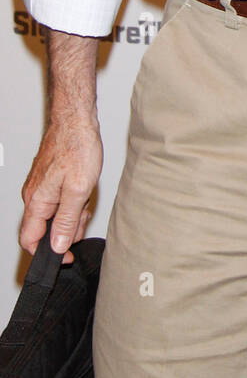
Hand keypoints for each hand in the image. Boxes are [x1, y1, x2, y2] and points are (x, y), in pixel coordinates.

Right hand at [19, 118, 102, 265]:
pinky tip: (83, 188)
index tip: (67, 257)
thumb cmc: (77, 147)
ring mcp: (40, 187)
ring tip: (85, 196)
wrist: (76, 120)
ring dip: (73, 212)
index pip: (30, 241)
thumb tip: (58, 246)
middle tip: (83, 215)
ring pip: (55, 213)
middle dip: (67, 228)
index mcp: (36, 202)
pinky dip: (73, 199)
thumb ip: (67, 220)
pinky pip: (59, 199)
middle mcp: (34, 196)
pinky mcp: (49, 179)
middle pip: (46, 229)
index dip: (48, 254)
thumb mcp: (78, 190)